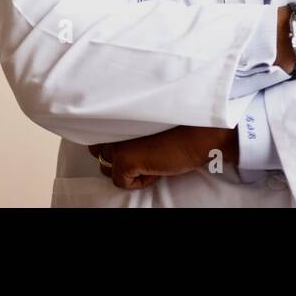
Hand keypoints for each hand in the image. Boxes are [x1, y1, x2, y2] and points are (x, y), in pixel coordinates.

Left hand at [88, 125, 236, 189]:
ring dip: (126, 169)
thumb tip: (118, 146)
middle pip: (97, 150)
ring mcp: (115, 143)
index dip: (113, 143)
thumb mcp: (148, 122)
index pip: (95, 132)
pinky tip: (156, 169)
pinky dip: (139, 181)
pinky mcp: (123, 160)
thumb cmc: (180, 128)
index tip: (133, 146)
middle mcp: (112, 125)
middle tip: (142, 155)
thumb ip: (128, 127)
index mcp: (117, 113)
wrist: (200, 134)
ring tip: (150, 160)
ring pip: (106, 167)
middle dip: (115, 156)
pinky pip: (121, 182)